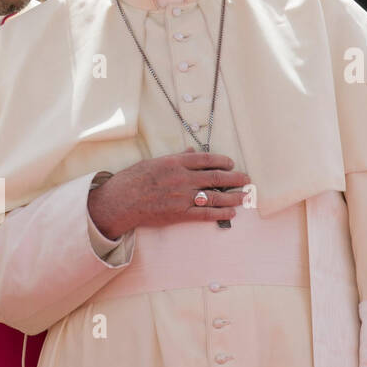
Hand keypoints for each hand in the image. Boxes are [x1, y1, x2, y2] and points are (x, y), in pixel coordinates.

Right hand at [87, 152, 249, 238]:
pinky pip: (205, 214)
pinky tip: (231, 212)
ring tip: (244, 196)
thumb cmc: (133, 180)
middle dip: (234, 178)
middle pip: (215, 177)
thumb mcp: (154, 162)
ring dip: (232, 196)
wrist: (120, 202)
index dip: (222, 161)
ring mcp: (182, 197)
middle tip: (246, 179)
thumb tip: (191, 151)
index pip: (206, 159)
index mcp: (175, 163)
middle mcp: (182, 179)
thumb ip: (176, 158)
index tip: (231, 163)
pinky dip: (220, 213)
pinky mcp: (179, 214)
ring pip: (214, 196)